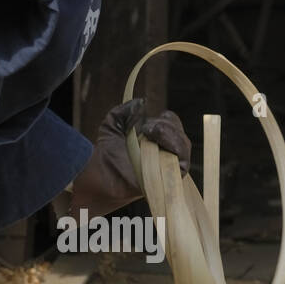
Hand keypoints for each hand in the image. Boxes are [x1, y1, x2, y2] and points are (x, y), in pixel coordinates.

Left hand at [69, 97, 190, 217]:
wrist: (100, 175)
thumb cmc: (108, 152)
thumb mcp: (113, 123)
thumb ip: (125, 110)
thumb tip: (141, 103)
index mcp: (157, 138)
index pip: (173, 124)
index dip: (166, 119)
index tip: (150, 120)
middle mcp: (166, 151)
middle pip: (180, 134)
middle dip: (167, 127)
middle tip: (147, 128)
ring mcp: (168, 166)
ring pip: (183, 148)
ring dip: (170, 137)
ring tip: (151, 134)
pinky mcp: (168, 180)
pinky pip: (182, 166)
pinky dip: (174, 153)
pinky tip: (158, 149)